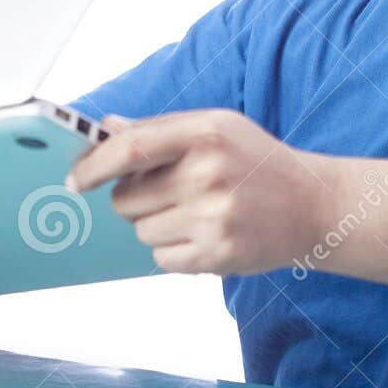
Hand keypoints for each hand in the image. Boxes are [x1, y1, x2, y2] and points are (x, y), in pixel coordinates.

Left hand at [68, 110, 331, 275]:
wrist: (314, 206)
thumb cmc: (258, 163)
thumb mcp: (217, 128)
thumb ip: (160, 129)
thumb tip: (106, 129)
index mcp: (204, 133)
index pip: (129, 149)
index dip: (92, 166)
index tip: (74, 180)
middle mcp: (207, 174)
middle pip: (125, 199)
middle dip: (135, 199)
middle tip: (170, 192)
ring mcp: (213, 218)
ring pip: (141, 231)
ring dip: (157, 225)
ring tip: (196, 212)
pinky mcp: (217, 254)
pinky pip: (161, 258)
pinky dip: (173, 250)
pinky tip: (204, 233)